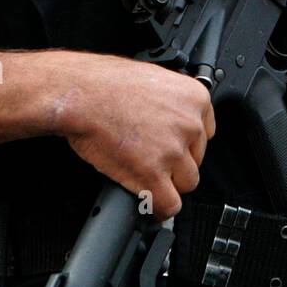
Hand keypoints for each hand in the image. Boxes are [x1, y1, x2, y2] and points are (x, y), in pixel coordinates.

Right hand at [53, 54, 214, 216]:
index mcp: (194, 97)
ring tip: (147, 179)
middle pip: (196, 159)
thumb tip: (170, 119)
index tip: (174, 149)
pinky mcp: (153, 173)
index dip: (186, 144)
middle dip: (176, 163)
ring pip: (186, 182)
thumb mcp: (153, 79)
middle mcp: (189, 124)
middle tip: (153, 160)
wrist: (81, 94)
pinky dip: (159, 208)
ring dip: (168, 184)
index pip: (205, 133)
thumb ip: (170, 102)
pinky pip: (168, 204)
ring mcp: (173, 150)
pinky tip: (150, 204)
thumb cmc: (104, 83)